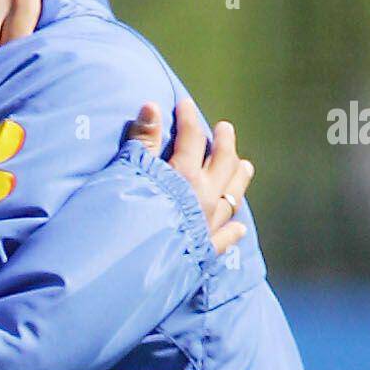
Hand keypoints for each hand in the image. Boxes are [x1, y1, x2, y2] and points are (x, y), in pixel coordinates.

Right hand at [124, 100, 252, 254]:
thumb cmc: (123, 217)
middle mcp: (204, 198)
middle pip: (223, 164)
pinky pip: (225, 238)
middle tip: (225, 128)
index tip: (184, 104)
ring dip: (239, 179)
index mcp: (186, 176)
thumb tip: (151, 106)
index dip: (188, 119)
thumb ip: (142, 141)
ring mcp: (208, 225)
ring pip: (232, 197)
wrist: (130, 265)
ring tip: (245, 165)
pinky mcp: (204, 252)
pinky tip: (238, 228)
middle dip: (225, 143)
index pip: (192, 138)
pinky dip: (232, 231)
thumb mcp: (129, 173)